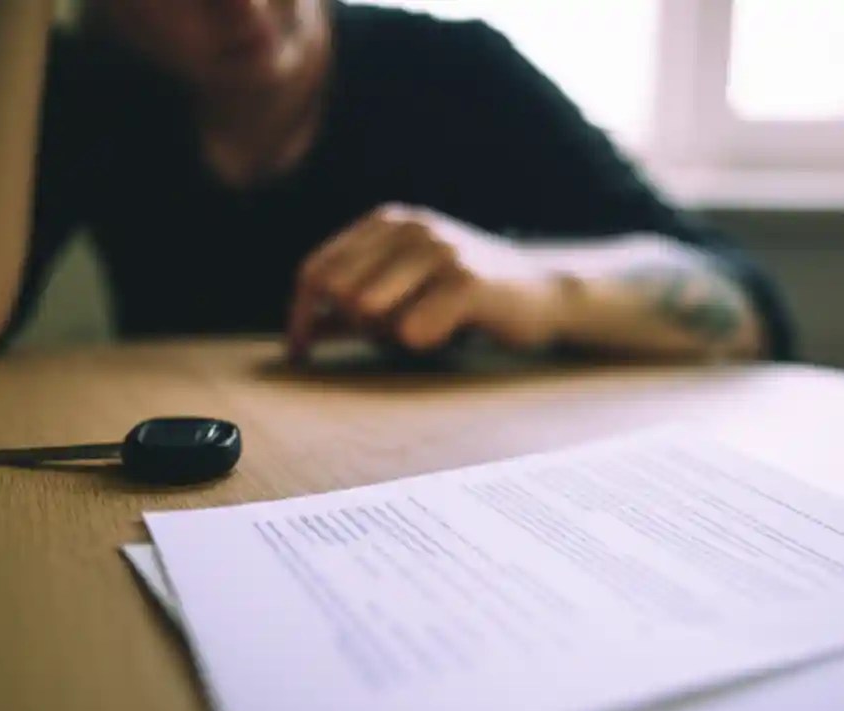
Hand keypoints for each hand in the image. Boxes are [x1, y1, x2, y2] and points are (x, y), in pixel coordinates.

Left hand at [287, 204, 562, 363]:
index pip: (316, 269)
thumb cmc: (466, 298)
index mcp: (387, 222)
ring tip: (425, 327)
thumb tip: (303, 331)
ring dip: (389, 335)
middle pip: (337, 292)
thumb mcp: (405, 291)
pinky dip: (423, 343)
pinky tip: (450, 331)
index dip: (300, 315)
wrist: (544, 295)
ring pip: (368, 311)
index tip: (299, 354)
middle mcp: (409, 227)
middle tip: (393, 334)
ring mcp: (439, 249)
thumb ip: (354, 307)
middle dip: (354, 326)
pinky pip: (411, 332)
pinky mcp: (467, 282)